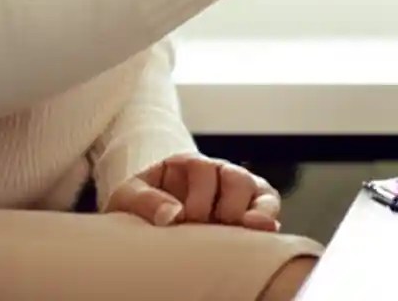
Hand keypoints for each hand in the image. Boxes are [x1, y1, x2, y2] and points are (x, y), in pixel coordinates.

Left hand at [106, 153, 281, 231]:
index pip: (203, 168)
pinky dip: (269, 221)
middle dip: (227, 205)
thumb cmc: (140, 205)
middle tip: (211, 225)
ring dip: (254, 213)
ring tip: (242, 229)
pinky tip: (265, 233)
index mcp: (188, 164)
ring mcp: (238, 192)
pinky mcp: (251, 211)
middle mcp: (219, 174)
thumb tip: (172, 215)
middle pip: (238, 179)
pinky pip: (269, 210)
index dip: (199, 196)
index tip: (187, 218)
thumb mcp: (127, 196)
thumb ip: (144, 200)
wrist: (147, 219)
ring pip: (261, 193)